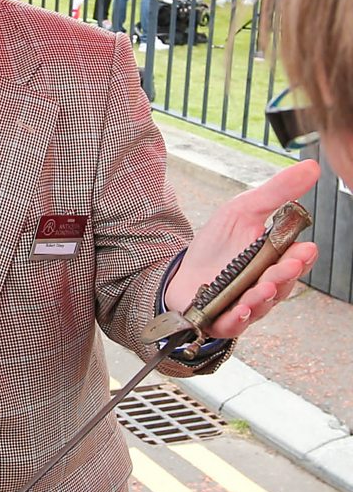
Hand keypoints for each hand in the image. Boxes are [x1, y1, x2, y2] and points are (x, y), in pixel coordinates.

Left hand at [165, 160, 318, 338]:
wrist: (181, 270)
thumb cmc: (218, 244)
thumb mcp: (244, 210)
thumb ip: (277, 192)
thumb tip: (311, 167)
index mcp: (275, 260)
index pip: (297, 260)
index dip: (302, 257)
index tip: (305, 249)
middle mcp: (266, 285)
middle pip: (282, 284)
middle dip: (285, 275)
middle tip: (288, 265)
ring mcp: (246, 305)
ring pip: (261, 305)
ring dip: (264, 297)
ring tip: (263, 286)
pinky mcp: (223, 320)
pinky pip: (234, 324)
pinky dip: (238, 318)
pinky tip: (240, 308)